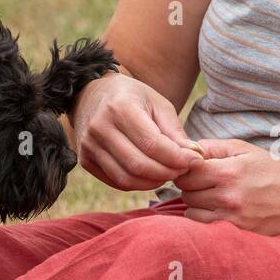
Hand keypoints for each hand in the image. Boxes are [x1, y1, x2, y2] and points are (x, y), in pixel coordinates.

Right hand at [71, 72, 200, 191]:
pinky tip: (150, 176)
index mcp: (121, 108)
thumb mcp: (157, 104)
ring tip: (168, 174)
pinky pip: (115, 181)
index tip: (194, 161)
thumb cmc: (131, 97)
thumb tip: (194, 157)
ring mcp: (89, 146)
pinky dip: (137, 184)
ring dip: (152, 182)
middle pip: (138, 164)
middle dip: (166, 172)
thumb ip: (174, 131)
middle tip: (182, 170)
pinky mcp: (85, 160)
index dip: (176, 158)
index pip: (152, 144)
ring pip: (125, 178)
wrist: (91, 95)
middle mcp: (100, 127)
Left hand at [176, 139, 279, 236]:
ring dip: (196, 203)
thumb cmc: (276, 173)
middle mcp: (227, 196)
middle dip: (191, 185)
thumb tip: (186, 148)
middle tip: (206, 183)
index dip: (188, 168)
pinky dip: (203, 218)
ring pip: (190, 210)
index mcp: (229, 172)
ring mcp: (230, 217)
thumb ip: (214, 147)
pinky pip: (202, 226)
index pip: (186, 171)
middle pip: (185, 191)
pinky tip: (217, 210)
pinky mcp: (234, 232)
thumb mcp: (248, 151)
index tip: (196, 169)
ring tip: (213, 196)